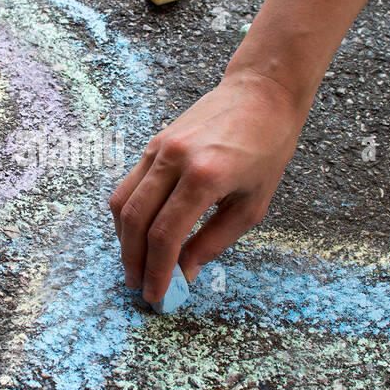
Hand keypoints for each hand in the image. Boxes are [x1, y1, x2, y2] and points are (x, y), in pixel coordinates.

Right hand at [109, 65, 307, 303]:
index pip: (165, 235)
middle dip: (134, 261)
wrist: (261, 92)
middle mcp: (174, 159)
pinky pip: (128, 185)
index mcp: (205, 176)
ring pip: (122, 203)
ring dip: (123, 240)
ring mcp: (158, 148)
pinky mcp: (152, 143)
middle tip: (139, 287)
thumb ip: (214, 241)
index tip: (156, 296)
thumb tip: (185, 271)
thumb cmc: (266, 147)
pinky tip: (138, 234)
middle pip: (135, 221)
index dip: (157, 271)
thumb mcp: (252, 204)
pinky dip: (127, 215)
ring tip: (135, 266)